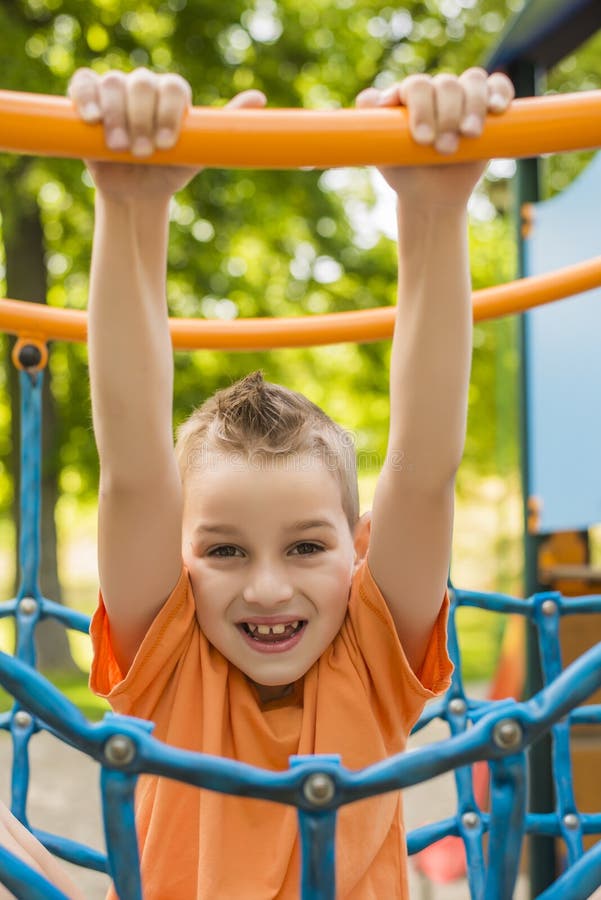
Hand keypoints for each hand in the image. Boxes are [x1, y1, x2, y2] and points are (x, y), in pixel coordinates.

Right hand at [68, 68, 265, 199]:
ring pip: (113, 83)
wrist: (138, 192)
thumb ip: (226, 125)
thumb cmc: (171, 170)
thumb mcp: (200, 152)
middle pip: (143, 84)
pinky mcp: (89, 100)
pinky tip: (92, 119)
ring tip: (120, 148)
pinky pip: (83, 84)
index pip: (174, 88)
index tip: (167, 144)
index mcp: (173, 95)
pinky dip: (86, 97)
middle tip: (144, 152)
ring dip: (116, 116)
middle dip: (142, 119)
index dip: (169, 113)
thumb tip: (258, 97)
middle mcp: (145, 87)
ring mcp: (116, 92)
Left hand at [355, 69, 514, 206]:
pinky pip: (498, 86)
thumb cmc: (404, 172)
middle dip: (447, 116)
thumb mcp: (383, 153)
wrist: (431, 195)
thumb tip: (367, 99)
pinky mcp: (487, 107)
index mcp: (409, 96)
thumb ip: (370, 126)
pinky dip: (500, 93)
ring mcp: (462, 96)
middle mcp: (436, 91)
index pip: (417, 86)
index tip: (422, 140)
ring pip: (472, 81)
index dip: (421, 108)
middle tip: (444, 149)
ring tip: (469, 135)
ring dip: (473, 106)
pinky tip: (497, 109)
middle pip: (446, 84)